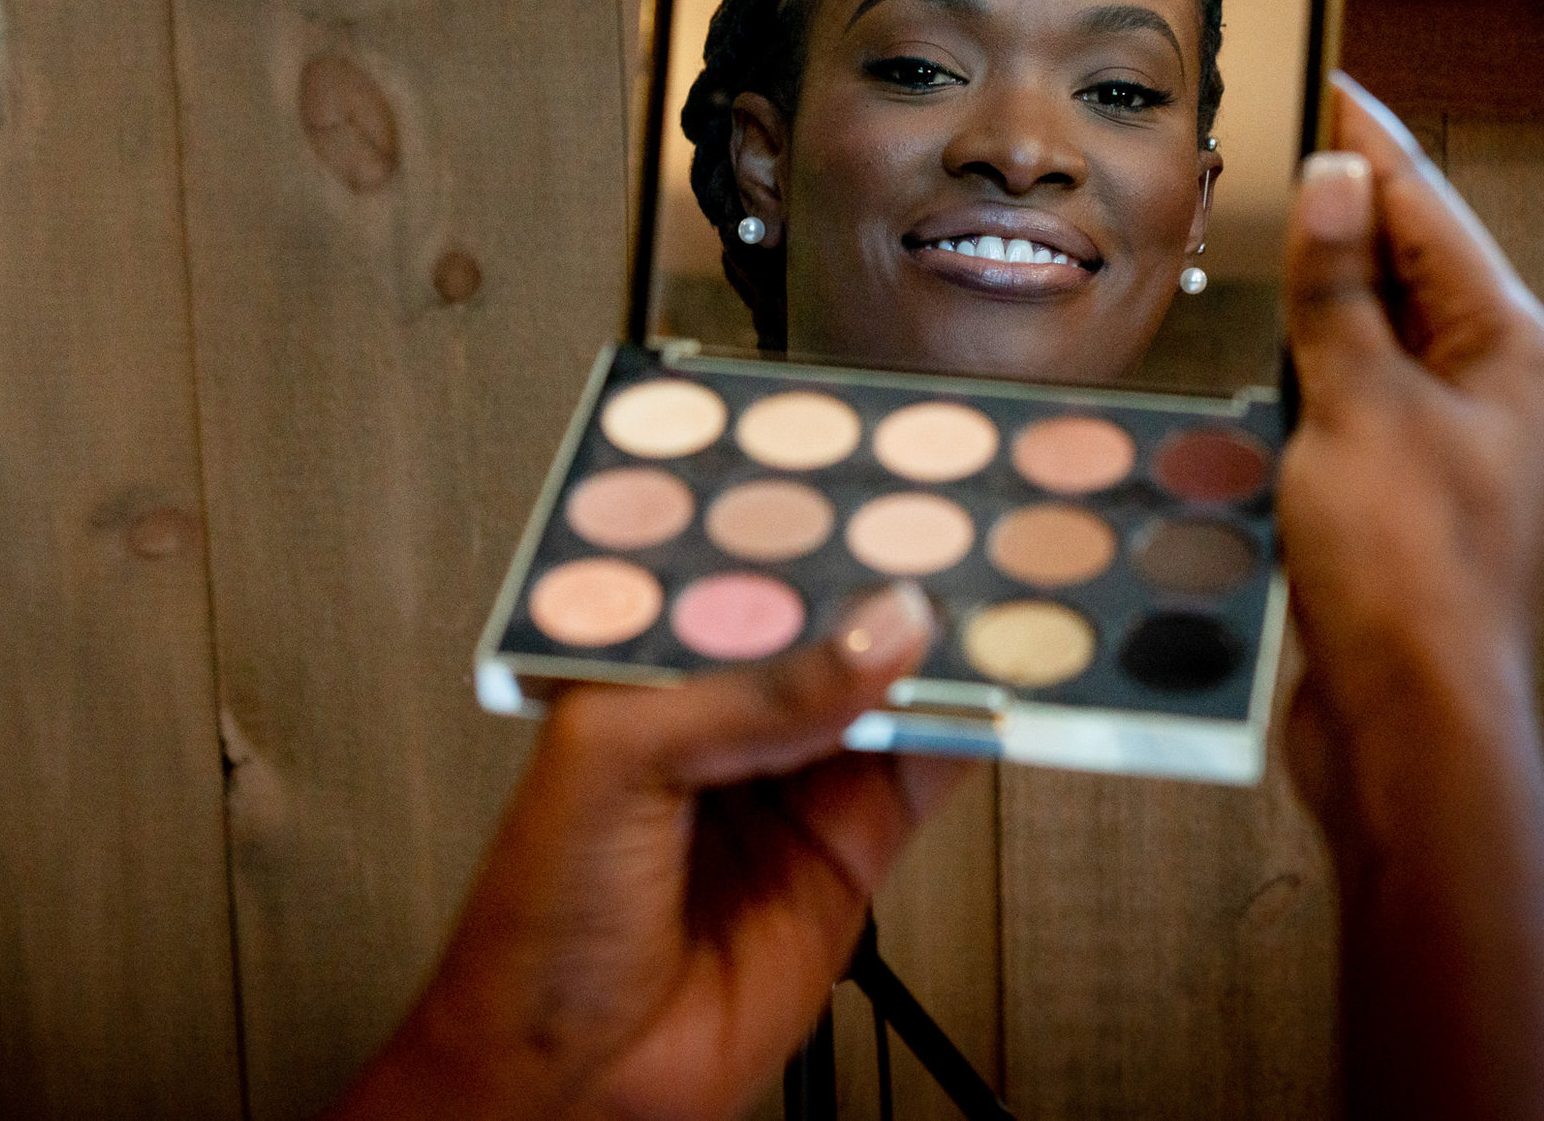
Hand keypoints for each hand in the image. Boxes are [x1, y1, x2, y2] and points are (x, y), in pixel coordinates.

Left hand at [334, 580, 963, 1120]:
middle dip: (881, 580)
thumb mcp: (617, 763)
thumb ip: (751, 695)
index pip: (732, 577)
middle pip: (821, 628)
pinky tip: (1003, 687)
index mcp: (644, 669)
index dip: (797, 533)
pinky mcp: (847, 851)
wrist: (577, 1081)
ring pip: (883, 691)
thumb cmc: (540, 921)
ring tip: (997, 589)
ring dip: (939, 649)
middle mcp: (721, 716)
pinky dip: (974, 731)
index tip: (867, 483)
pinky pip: (926, 773)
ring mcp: (790, 781)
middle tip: (952, 521)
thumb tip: (878, 631)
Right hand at [1277, 78, 1543, 1119]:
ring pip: (1370, 331)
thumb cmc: (1408, 575)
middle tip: (1257, 149)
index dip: (1368, 141)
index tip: (1318, 82)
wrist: (1404, 722)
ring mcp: (1443, 442)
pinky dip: (1296, 361)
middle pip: (1406, 264)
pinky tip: (1241, 350)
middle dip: (1335, 209)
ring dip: (1309, 288)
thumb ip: (1342, 291)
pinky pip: (1343, 394)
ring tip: (1239, 234)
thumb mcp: (1359, 405)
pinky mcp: (1392, 491)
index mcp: (1512, 349)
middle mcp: (1491, 388)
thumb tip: (1341, 182)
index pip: (1431, 209)